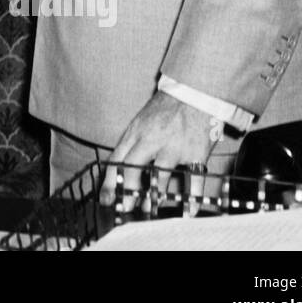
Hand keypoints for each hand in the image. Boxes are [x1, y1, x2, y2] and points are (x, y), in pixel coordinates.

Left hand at [101, 91, 218, 204]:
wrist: (193, 92)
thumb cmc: (164, 109)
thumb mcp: (141, 121)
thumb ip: (132, 144)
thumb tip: (119, 170)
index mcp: (136, 132)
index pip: (118, 159)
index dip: (110, 181)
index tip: (105, 198)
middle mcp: (152, 140)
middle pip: (134, 168)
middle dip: (127, 191)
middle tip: (125, 208)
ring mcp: (174, 147)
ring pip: (161, 175)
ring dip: (153, 195)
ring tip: (148, 208)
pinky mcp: (196, 152)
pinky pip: (194, 179)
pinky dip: (191, 197)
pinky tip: (188, 211)